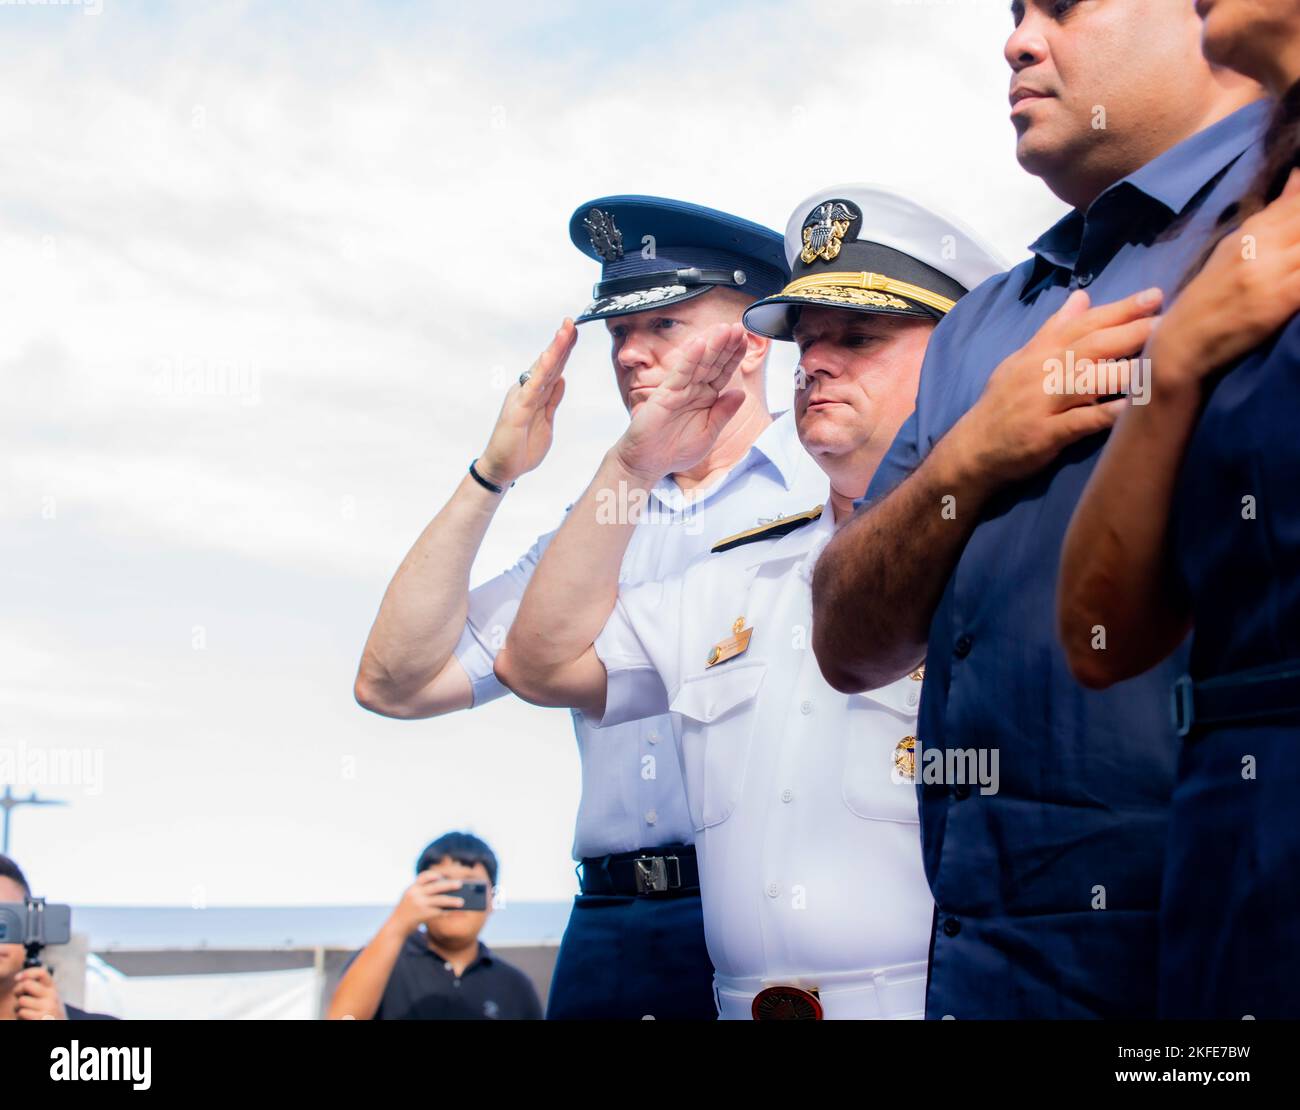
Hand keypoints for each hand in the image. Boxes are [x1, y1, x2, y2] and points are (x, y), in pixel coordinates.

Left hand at [13, 965, 67, 1020]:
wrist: (55, 1023)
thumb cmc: (44, 1010)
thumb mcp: (44, 996)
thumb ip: (36, 986)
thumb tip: (19, 977)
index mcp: (52, 987)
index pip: (41, 973)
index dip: (27, 973)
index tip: (17, 978)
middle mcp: (52, 995)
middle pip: (27, 984)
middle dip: (18, 990)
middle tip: (19, 996)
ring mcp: (48, 1007)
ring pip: (21, 1000)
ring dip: (18, 1007)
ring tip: (25, 1010)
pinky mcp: (42, 1017)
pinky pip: (22, 1012)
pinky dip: (20, 1016)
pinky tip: (27, 1018)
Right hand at [389, 870, 466, 932]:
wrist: (396, 926)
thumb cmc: (406, 911)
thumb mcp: (409, 897)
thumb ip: (422, 891)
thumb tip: (445, 890)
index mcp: (412, 888)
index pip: (424, 876)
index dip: (434, 874)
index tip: (443, 875)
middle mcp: (415, 894)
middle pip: (436, 887)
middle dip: (449, 885)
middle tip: (461, 884)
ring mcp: (419, 904)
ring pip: (440, 900)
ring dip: (452, 901)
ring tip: (462, 902)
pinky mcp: (423, 915)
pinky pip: (440, 912)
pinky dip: (449, 912)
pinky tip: (457, 912)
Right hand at [477, 320, 575, 486]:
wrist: (503, 469)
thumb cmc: (522, 447)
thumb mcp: (546, 422)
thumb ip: (552, 400)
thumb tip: (562, 380)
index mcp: (535, 394)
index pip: (553, 368)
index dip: (564, 350)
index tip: (575, 331)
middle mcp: (527, 391)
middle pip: (548, 363)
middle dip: (561, 342)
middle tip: (572, 321)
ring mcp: (521, 398)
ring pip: (541, 369)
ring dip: (554, 349)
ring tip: (565, 330)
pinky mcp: (517, 409)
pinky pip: (532, 388)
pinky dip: (541, 372)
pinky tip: (549, 357)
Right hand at [612, 323, 748, 481]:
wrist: (648, 463)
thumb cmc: (676, 451)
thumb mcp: (708, 434)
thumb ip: (723, 414)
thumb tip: (741, 394)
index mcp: (707, 398)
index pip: (723, 372)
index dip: (734, 356)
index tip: (745, 339)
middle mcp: (694, 390)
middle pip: (713, 363)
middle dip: (726, 345)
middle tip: (739, 326)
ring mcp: (679, 390)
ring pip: (699, 364)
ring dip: (712, 345)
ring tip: (725, 329)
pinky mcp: (665, 394)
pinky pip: (680, 374)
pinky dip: (689, 359)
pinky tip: (699, 344)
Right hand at [947, 286, 1162, 489]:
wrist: (972, 450)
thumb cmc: (1002, 405)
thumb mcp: (1021, 361)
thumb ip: (1053, 330)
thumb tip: (1082, 297)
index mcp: (1039, 353)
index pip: (1083, 324)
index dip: (1119, 309)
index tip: (1155, 296)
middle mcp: (1041, 372)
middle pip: (1091, 346)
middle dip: (1132, 332)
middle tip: (1169, 321)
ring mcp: (1042, 403)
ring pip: (1088, 381)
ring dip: (1126, 370)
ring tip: (1162, 360)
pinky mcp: (1044, 434)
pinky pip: (1080, 422)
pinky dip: (1107, 415)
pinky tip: (1132, 410)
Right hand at [1151, 168, 1299, 385]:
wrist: (1180, 344)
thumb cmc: (1207, 299)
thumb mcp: (1233, 249)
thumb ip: (1272, 215)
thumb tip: (1298, 175)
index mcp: (1251, 231)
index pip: (1299, 201)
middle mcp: (1261, 245)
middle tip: (1299, 252)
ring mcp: (1269, 272)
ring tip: (1298, 265)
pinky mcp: (1278, 300)